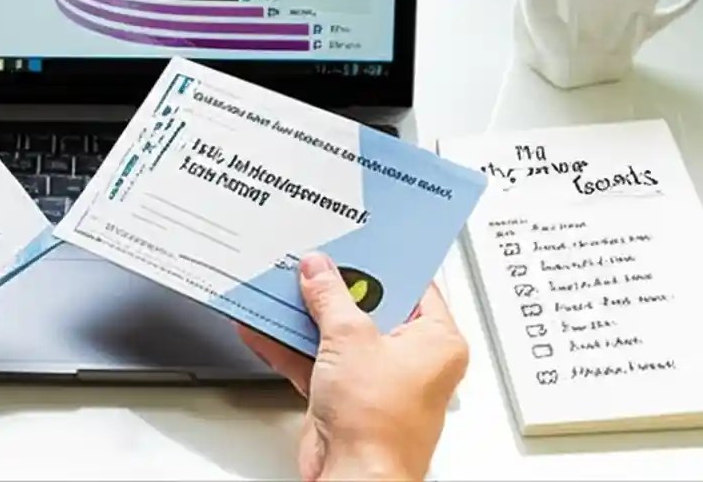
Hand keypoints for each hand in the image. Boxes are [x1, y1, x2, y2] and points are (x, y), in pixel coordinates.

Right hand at [238, 253, 467, 481]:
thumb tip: (319, 270)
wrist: (355, 476)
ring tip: (282, 288)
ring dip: (307, 316)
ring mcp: (376, 380)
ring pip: (339, 335)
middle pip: (371, 308)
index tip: (356, 244)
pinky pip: (317, 360)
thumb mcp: (349, 338)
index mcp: (436, 341)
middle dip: (335, 289)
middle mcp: (412, 361)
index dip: (382, 263)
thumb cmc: (379, 425)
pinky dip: (291, 346)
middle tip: (314, 263)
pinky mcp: (346, 397)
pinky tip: (265, 327)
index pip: (414, 285)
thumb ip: (330, 297)